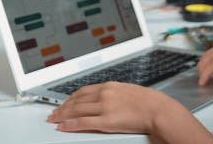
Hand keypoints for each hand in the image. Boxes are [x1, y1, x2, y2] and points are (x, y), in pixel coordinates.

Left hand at [47, 82, 189, 134]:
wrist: (158, 110)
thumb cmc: (149, 103)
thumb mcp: (129, 92)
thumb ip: (115, 94)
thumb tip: (106, 99)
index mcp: (110, 86)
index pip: (84, 90)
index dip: (71, 97)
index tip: (65, 102)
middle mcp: (105, 94)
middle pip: (77, 100)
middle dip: (63, 106)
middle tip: (54, 112)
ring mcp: (104, 107)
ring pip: (76, 110)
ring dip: (62, 115)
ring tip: (54, 119)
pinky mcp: (106, 121)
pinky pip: (82, 123)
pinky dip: (70, 125)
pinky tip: (63, 127)